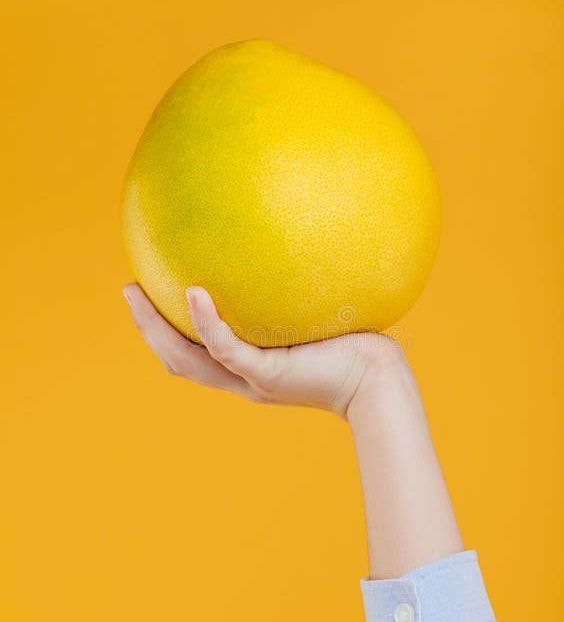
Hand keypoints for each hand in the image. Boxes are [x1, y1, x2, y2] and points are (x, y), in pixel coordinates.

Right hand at [122, 283, 406, 418]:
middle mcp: (242, 376)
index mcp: (248, 366)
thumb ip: (295, 292)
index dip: (166, 328)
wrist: (376, 381)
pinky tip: (193, 292)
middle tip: (128, 290)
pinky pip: (226, 348)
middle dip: (147, 327)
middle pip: (178, 358)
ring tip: (137, 294)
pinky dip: (206, 321)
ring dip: (157, 327)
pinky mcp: (266, 376)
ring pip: (187, 360)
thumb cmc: (354, 343)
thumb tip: (294, 241)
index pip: (195, 352)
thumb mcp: (315, 313)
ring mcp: (251, 379)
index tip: (150, 295)